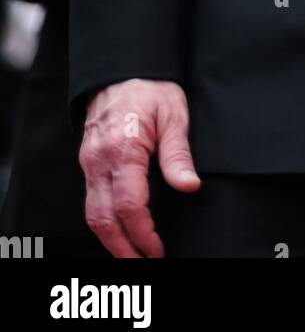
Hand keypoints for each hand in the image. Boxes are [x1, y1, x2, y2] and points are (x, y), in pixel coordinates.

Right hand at [79, 78, 199, 257]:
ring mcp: (90, 162)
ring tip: (133, 253)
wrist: (121, 69)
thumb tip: (189, 186)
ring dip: (111, 240)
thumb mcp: (173, 115)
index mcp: (123, 148)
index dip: (144, 234)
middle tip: (145, 262)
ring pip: (92, 214)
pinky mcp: (88, 162)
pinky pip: (91, 200)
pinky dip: (104, 221)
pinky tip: (121, 229)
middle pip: (103, 218)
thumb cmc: (150, 89)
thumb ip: (178, 154)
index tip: (158, 248)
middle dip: (123, 248)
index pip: (129, 205)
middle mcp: (100, 159)